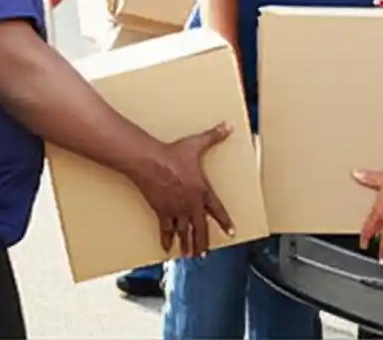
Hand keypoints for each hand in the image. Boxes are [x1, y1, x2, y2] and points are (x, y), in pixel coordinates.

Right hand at [129, 123, 235, 257]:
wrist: (150, 162)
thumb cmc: (174, 153)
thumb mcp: (196, 144)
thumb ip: (214, 136)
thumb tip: (229, 125)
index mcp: (203, 190)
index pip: (217, 210)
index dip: (224, 222)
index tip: (231, 232)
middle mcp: (191, 203)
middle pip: (200, 227)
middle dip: (203, 241)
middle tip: (205, 254)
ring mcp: (176, 209)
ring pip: (184, 231)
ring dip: (187, 245)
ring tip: (189, 257)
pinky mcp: (161, 211)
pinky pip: (165, 229)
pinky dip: (166, 240)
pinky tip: (166, 249)